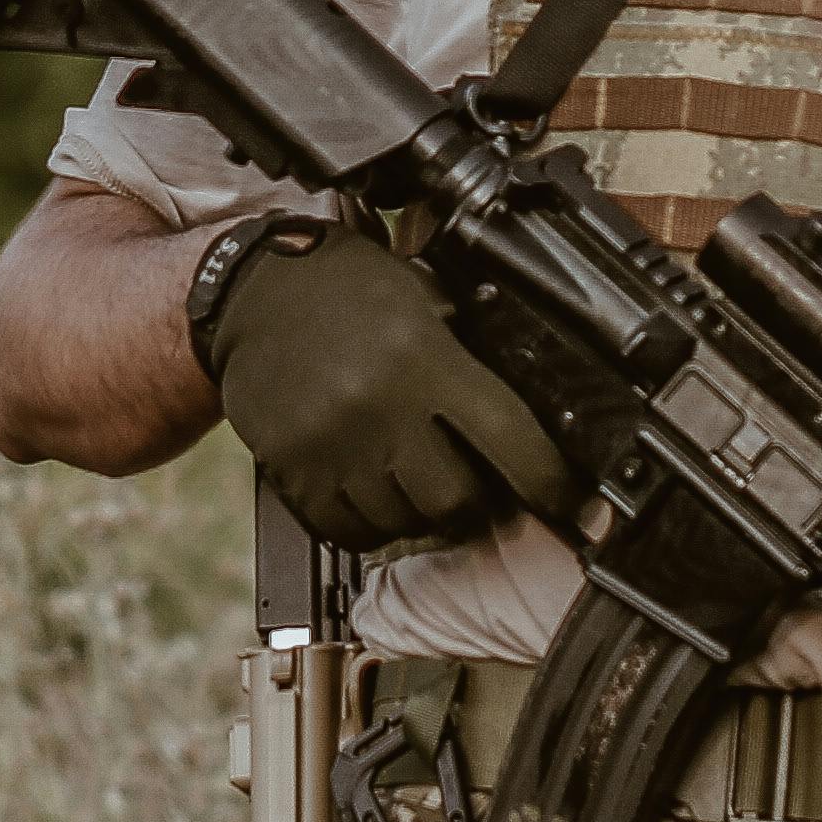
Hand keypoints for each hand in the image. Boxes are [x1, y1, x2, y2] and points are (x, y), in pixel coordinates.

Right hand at [202, 225, 566, 551]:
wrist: (252, 290)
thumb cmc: (350, 289)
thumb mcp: (426, 298)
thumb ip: (473, 354)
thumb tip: (540, 412)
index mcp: (426, 359)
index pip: (511, 441)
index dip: (549, 483)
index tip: (569, 502)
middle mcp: (381, 408)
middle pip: (457, 501)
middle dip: (476, 505)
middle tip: (478, 491)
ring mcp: (333, 446)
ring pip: (403, 522)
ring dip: (420, 514)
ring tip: (417, 481)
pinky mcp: (293, 470)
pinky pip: (347, 531)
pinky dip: (370, 524)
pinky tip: (375, 494)